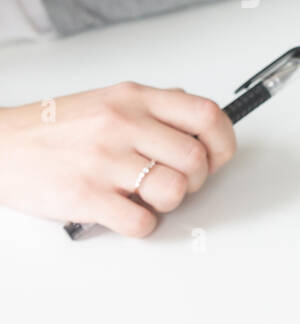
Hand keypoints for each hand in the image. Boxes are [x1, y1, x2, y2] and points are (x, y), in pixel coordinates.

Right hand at [0, 82, 235, 236]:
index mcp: (134, 98)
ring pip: (175, 190)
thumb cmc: (53, 128)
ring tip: (148, 196)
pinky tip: (126, 212)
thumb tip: (198, 117)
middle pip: (196, 159)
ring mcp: (105, 160)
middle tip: (177, 182)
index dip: (222, 141)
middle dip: (196, 179)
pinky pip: (141, 222)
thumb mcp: (108, 99)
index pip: (206, 115)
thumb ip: (155, 107)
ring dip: (169, 202)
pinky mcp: (87, 196)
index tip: (217, 156)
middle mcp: (122, 124)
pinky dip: (141, 224)